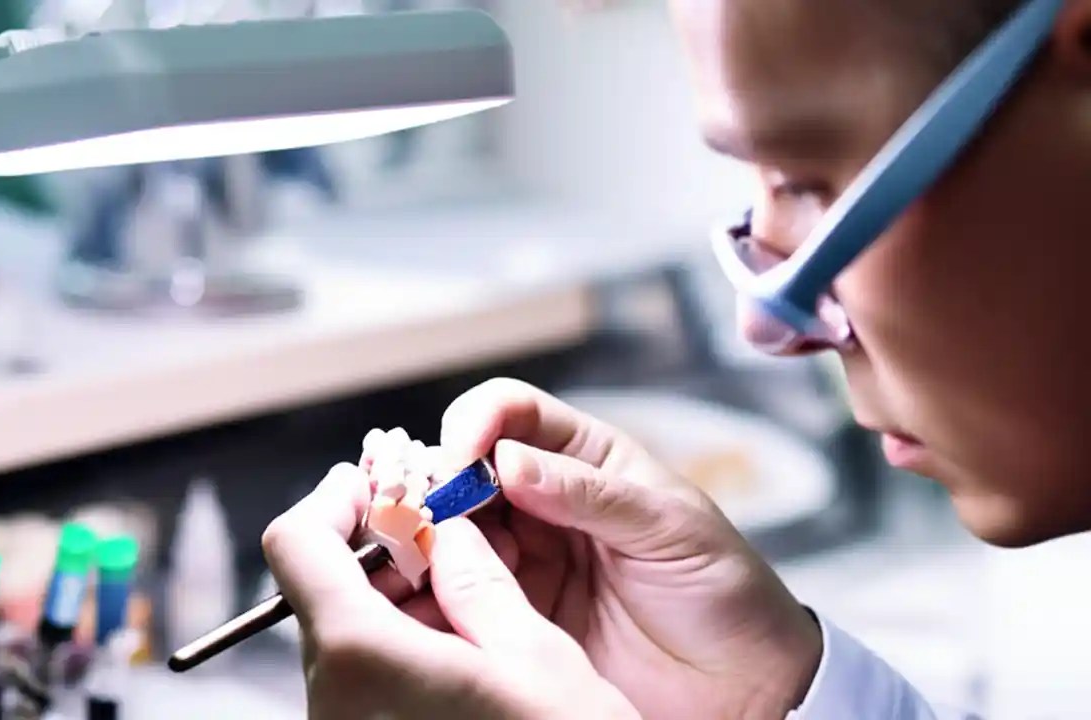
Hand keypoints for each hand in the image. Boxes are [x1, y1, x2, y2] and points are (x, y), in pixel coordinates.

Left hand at [262, 463, 641, 719]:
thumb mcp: (536, 659)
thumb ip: (475, 580)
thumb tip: (443, 532)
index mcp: (363, 662)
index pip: (295, 547)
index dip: (331, 502)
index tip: (374, 486)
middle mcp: (328, 706)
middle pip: (315, 593)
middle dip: (368, 548)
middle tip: (433, 529)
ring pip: (336, 640)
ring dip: (383, 599)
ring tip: (457, 588)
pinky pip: (355, 686)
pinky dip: (391, 650)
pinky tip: (452, 647)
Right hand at [431, 378, 823, 719]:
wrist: (743, 688)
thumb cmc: (725, 593)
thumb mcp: (669, 529)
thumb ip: (590, 493)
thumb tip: (508, 460)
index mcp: (587, 458)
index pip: (512, 414)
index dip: (477, 422)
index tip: (460, 454)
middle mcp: (543, 501)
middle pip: (465, 471)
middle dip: (435, 485)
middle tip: (419, 515)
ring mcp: (524, 559)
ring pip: (449, 532)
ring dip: (424, 541)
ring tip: (412, 560)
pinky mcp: (512, 617)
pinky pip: (456, 595)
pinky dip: (430, 595)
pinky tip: (422, 602)